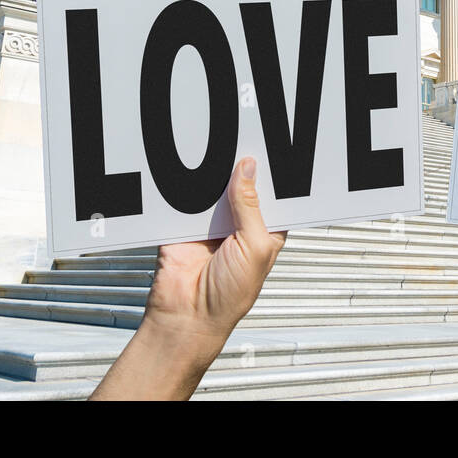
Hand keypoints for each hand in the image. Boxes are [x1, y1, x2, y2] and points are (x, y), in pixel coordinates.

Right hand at [91, 157, 285, 399]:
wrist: (186, 316)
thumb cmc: (230, 295)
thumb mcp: (254, 247)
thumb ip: (250, 206)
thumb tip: (248, 168)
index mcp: (264, 231)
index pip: (273, 195)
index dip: (273, 175)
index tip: (272, 147)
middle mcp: (238, 225)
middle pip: (241, 185)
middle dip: (241, 168)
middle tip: (242, 141)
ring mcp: (210, 223)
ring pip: (214, 188)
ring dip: (213, 175)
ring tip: (217, 151)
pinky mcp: (183, 224)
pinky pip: (185, 198)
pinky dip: (187, 186)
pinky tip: (191, 170)